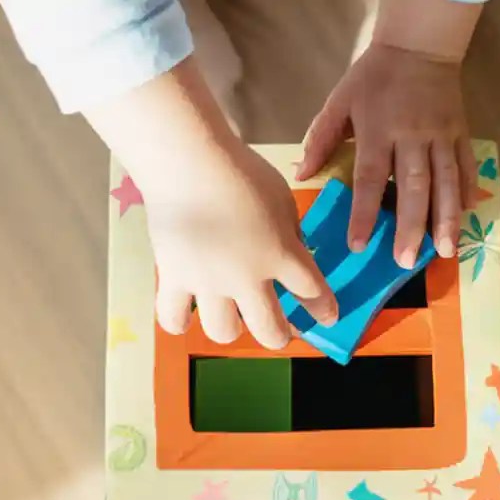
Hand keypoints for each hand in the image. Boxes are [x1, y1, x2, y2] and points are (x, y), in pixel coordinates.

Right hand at [83, 57, 336, 349]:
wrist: (189, 164)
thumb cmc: (241, 172)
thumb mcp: (282, 198)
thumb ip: (289, 230)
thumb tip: (290, 249)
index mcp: (280, 254)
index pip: (312, 292)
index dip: (323, 308)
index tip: (326, 317)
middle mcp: (246, 278)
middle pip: (270, 331)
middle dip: (281, 336)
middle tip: (279, 329)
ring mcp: (208, 284)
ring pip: (224, 333)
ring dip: (233, 329)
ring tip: (231, 316)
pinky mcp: (173, 280)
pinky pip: (174, 318)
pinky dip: (181, 320)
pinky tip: (187, 312)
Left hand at [297, 43, 478, 267]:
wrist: (419, 46)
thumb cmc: (373, 77)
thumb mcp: (340, 100)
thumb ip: (321, 139)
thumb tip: (301, 175)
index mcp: (378, 130)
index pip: (370, 178)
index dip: (363, 212)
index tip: (358, 244)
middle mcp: (412, 136)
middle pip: (413, 187)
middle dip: (411, 227)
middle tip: (406, 261)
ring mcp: (441, 136)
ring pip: (447, 183)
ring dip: (446, 219)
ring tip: (445, 251)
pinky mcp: (461, 134)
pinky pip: (466, 167)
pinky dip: (468, 192)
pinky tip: (466, 218)